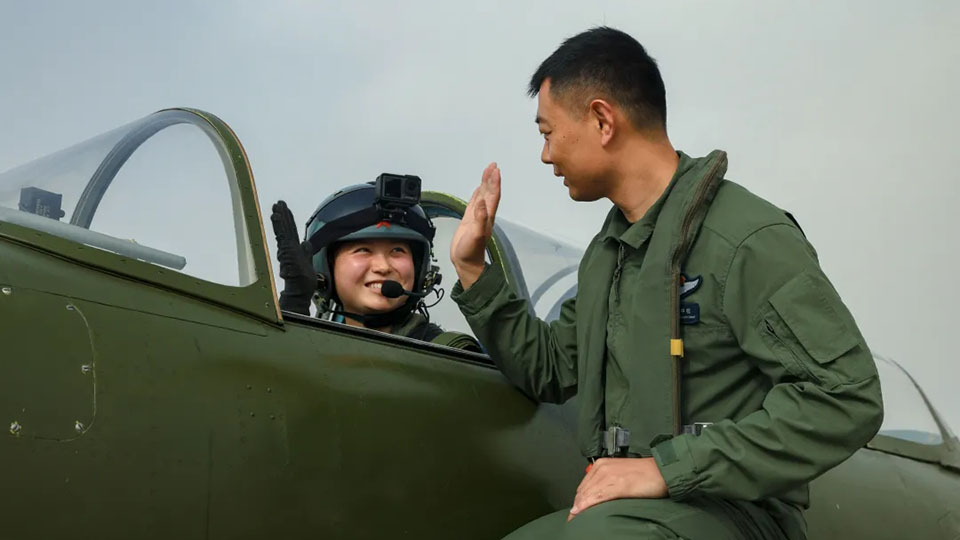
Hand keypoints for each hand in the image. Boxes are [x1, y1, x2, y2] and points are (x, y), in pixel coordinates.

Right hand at [270, 200, 316, 313]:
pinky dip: (279, 224)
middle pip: (285, 227)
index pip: (290, 231)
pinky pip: (282, 234)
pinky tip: (276, 215)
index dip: (288, 220)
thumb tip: (307, 242)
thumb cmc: (303, 279)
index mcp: (293, 249)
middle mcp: (287, 247)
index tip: (285, 210)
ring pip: (283, 229)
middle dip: (282, 214)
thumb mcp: (307, 261)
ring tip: (276, 205)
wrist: (300, 288)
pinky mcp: (286, 250)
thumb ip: (306, 251)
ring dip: (280, 216)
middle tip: (278, 202)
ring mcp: (286, 248)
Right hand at [450, 162, 500, 288]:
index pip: (493, 196)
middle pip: (489, 192)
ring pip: (483, 196)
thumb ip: (480, 218)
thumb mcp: (476, 235)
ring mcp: (477, 217)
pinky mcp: (469, 220)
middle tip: (493, 165)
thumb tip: (482, 202)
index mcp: (487, 216)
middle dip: (491, 178)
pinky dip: (477, 194)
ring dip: (485, 183)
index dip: (494, 182)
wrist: (465, 262)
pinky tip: (478, 189)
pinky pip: (474, 203)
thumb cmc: (470, 252)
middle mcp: (484, 214)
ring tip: (487, 171)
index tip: (495, 169)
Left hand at [567, 458, 667, 520]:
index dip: (577, 500)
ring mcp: (610, 475)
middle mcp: (603, 468)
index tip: (574, 511)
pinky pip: (599, 496)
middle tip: (571, 518)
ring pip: (589, 494)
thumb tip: (596, 498)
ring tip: (574, 519)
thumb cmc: (645, 474)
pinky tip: (582, 512)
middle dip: (576, 505)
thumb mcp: (620, 476)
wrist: (662, 471)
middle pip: (584, 490)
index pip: (584, 485)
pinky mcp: (619, 484)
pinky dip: (588, 505)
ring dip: (580, 507)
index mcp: (602, 465)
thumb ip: (607, 483)